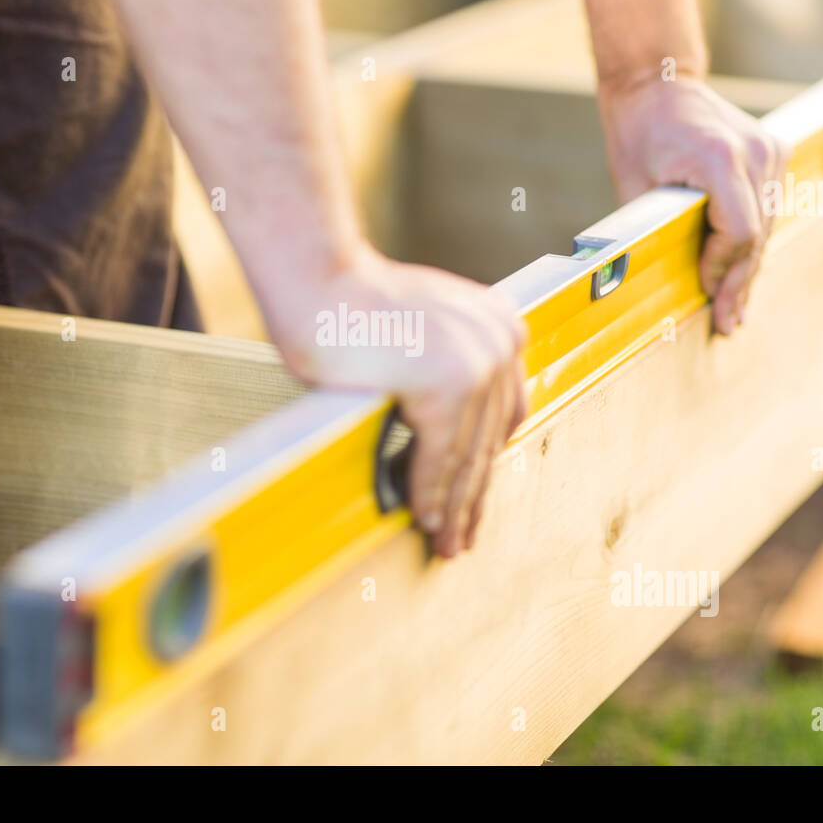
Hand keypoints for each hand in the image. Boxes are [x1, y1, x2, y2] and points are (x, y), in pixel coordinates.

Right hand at [268, 247, 527, 557]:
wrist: (320, 282)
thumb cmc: (354, 306)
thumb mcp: (426, 332)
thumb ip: (451, 372)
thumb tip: (455, 440)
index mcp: (502, 328)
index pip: (502, 415)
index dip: (486, 463)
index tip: (474, 497)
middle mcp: (499, 343)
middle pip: (488, 440)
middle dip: (472, 495)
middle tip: (462, 534)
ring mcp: (477, 363)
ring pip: (466, 456)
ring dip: (452, 506)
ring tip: (444, 541)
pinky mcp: (447, 385)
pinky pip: (438, 457)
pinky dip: (428, 492)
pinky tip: (422, 518)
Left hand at [596, 75, 788, 334]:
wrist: (658, 82)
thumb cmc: (639, 133)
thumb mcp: (634, 185)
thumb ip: (654, 230)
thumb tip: (658, 284)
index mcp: (720, 158)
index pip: (738, 232)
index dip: (722, 268)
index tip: (705, 293)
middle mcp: (755, 153)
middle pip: (756, 235)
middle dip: (740, 282)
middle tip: (729, 323)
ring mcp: (770, 151)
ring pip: (766, 226)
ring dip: (749, 267)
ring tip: (736, 308)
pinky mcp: (774, 152)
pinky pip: (766, 208)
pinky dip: (753, 241)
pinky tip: (742, 272)